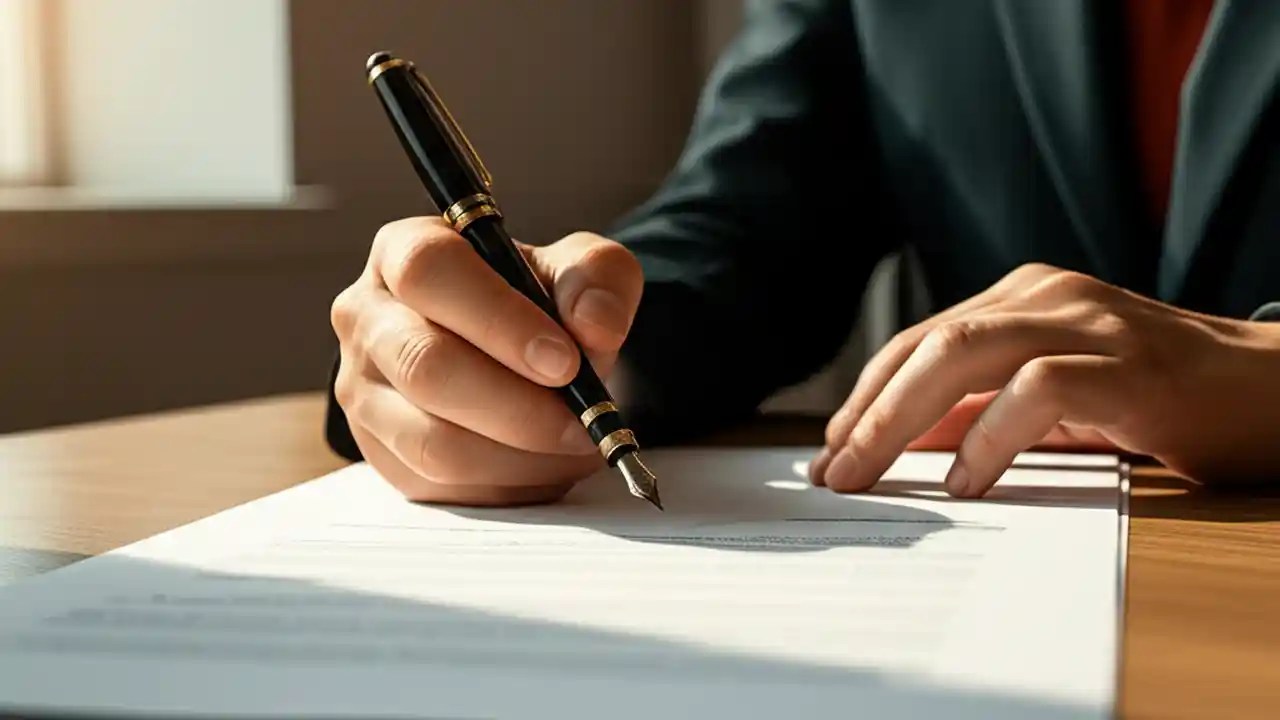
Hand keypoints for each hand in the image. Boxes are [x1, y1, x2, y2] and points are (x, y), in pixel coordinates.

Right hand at [330, 218, 642, 505]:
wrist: (515, 353)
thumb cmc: (536, 301)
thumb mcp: (580, 270)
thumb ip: (599, 280)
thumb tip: (595, 324)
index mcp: (404, 249)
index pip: (429, 271)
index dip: (499, 319)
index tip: (564, 361)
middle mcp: (368, 316)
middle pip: (425, 367)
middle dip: (516, 405)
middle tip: (579, 421)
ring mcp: (362, 389)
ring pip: (431, 441)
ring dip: (517, 455)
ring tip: (572, 444)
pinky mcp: (379, 450)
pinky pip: (440, 483)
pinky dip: (506, 484)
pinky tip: (544, 464)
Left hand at [810, 263, 1279, 496]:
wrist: (1273, 392)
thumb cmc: (1160, 399)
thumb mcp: (1054, 400)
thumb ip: (982, 411)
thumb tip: (902, 442)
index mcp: (1022, 298)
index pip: (918, 341)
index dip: (865, 396)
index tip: (831, 450)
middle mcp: (1046, 296)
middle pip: (926, 344)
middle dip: (866, 412)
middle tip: (833, 471)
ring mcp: (1089, 322)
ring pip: (963, 352)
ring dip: (901, 419)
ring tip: (869, 474)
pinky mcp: (1130, 364)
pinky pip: (1037, 388)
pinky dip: (990, 436)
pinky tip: (967, 481)